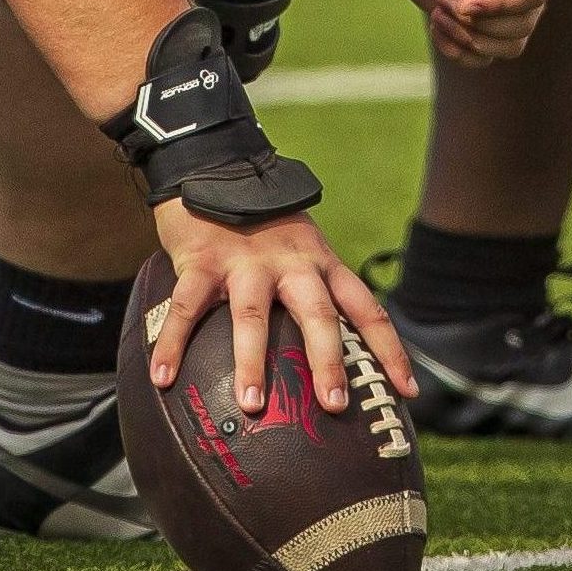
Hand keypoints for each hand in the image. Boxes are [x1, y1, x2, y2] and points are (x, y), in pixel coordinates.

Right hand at [146, 200, 417, 412]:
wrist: (217, 164)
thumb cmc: (263, 225)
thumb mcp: (302, 251)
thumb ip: (314, 293)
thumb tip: (328, 363)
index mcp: (322, 265)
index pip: (368, 310)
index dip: (390, 351)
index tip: (408, 392)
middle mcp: (292, 264)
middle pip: (318, 314)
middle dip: (328, 361)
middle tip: (335, 405)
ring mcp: (246, 262)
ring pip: (254, 315)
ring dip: (253, 362)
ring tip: (252, 405)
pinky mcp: (202, 261)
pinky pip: (186, 308)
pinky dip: (172, 344)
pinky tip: (162, 379)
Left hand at [379, 0, 550, 64]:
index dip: (503, 4)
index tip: (464, 2)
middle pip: (522, 24)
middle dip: (479, 23)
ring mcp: (498, 2)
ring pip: (508, 45)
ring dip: (469, 39)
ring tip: (438, 9)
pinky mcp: (475, 19)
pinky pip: (483, 55)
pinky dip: (458, 51)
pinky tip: (436, 24)